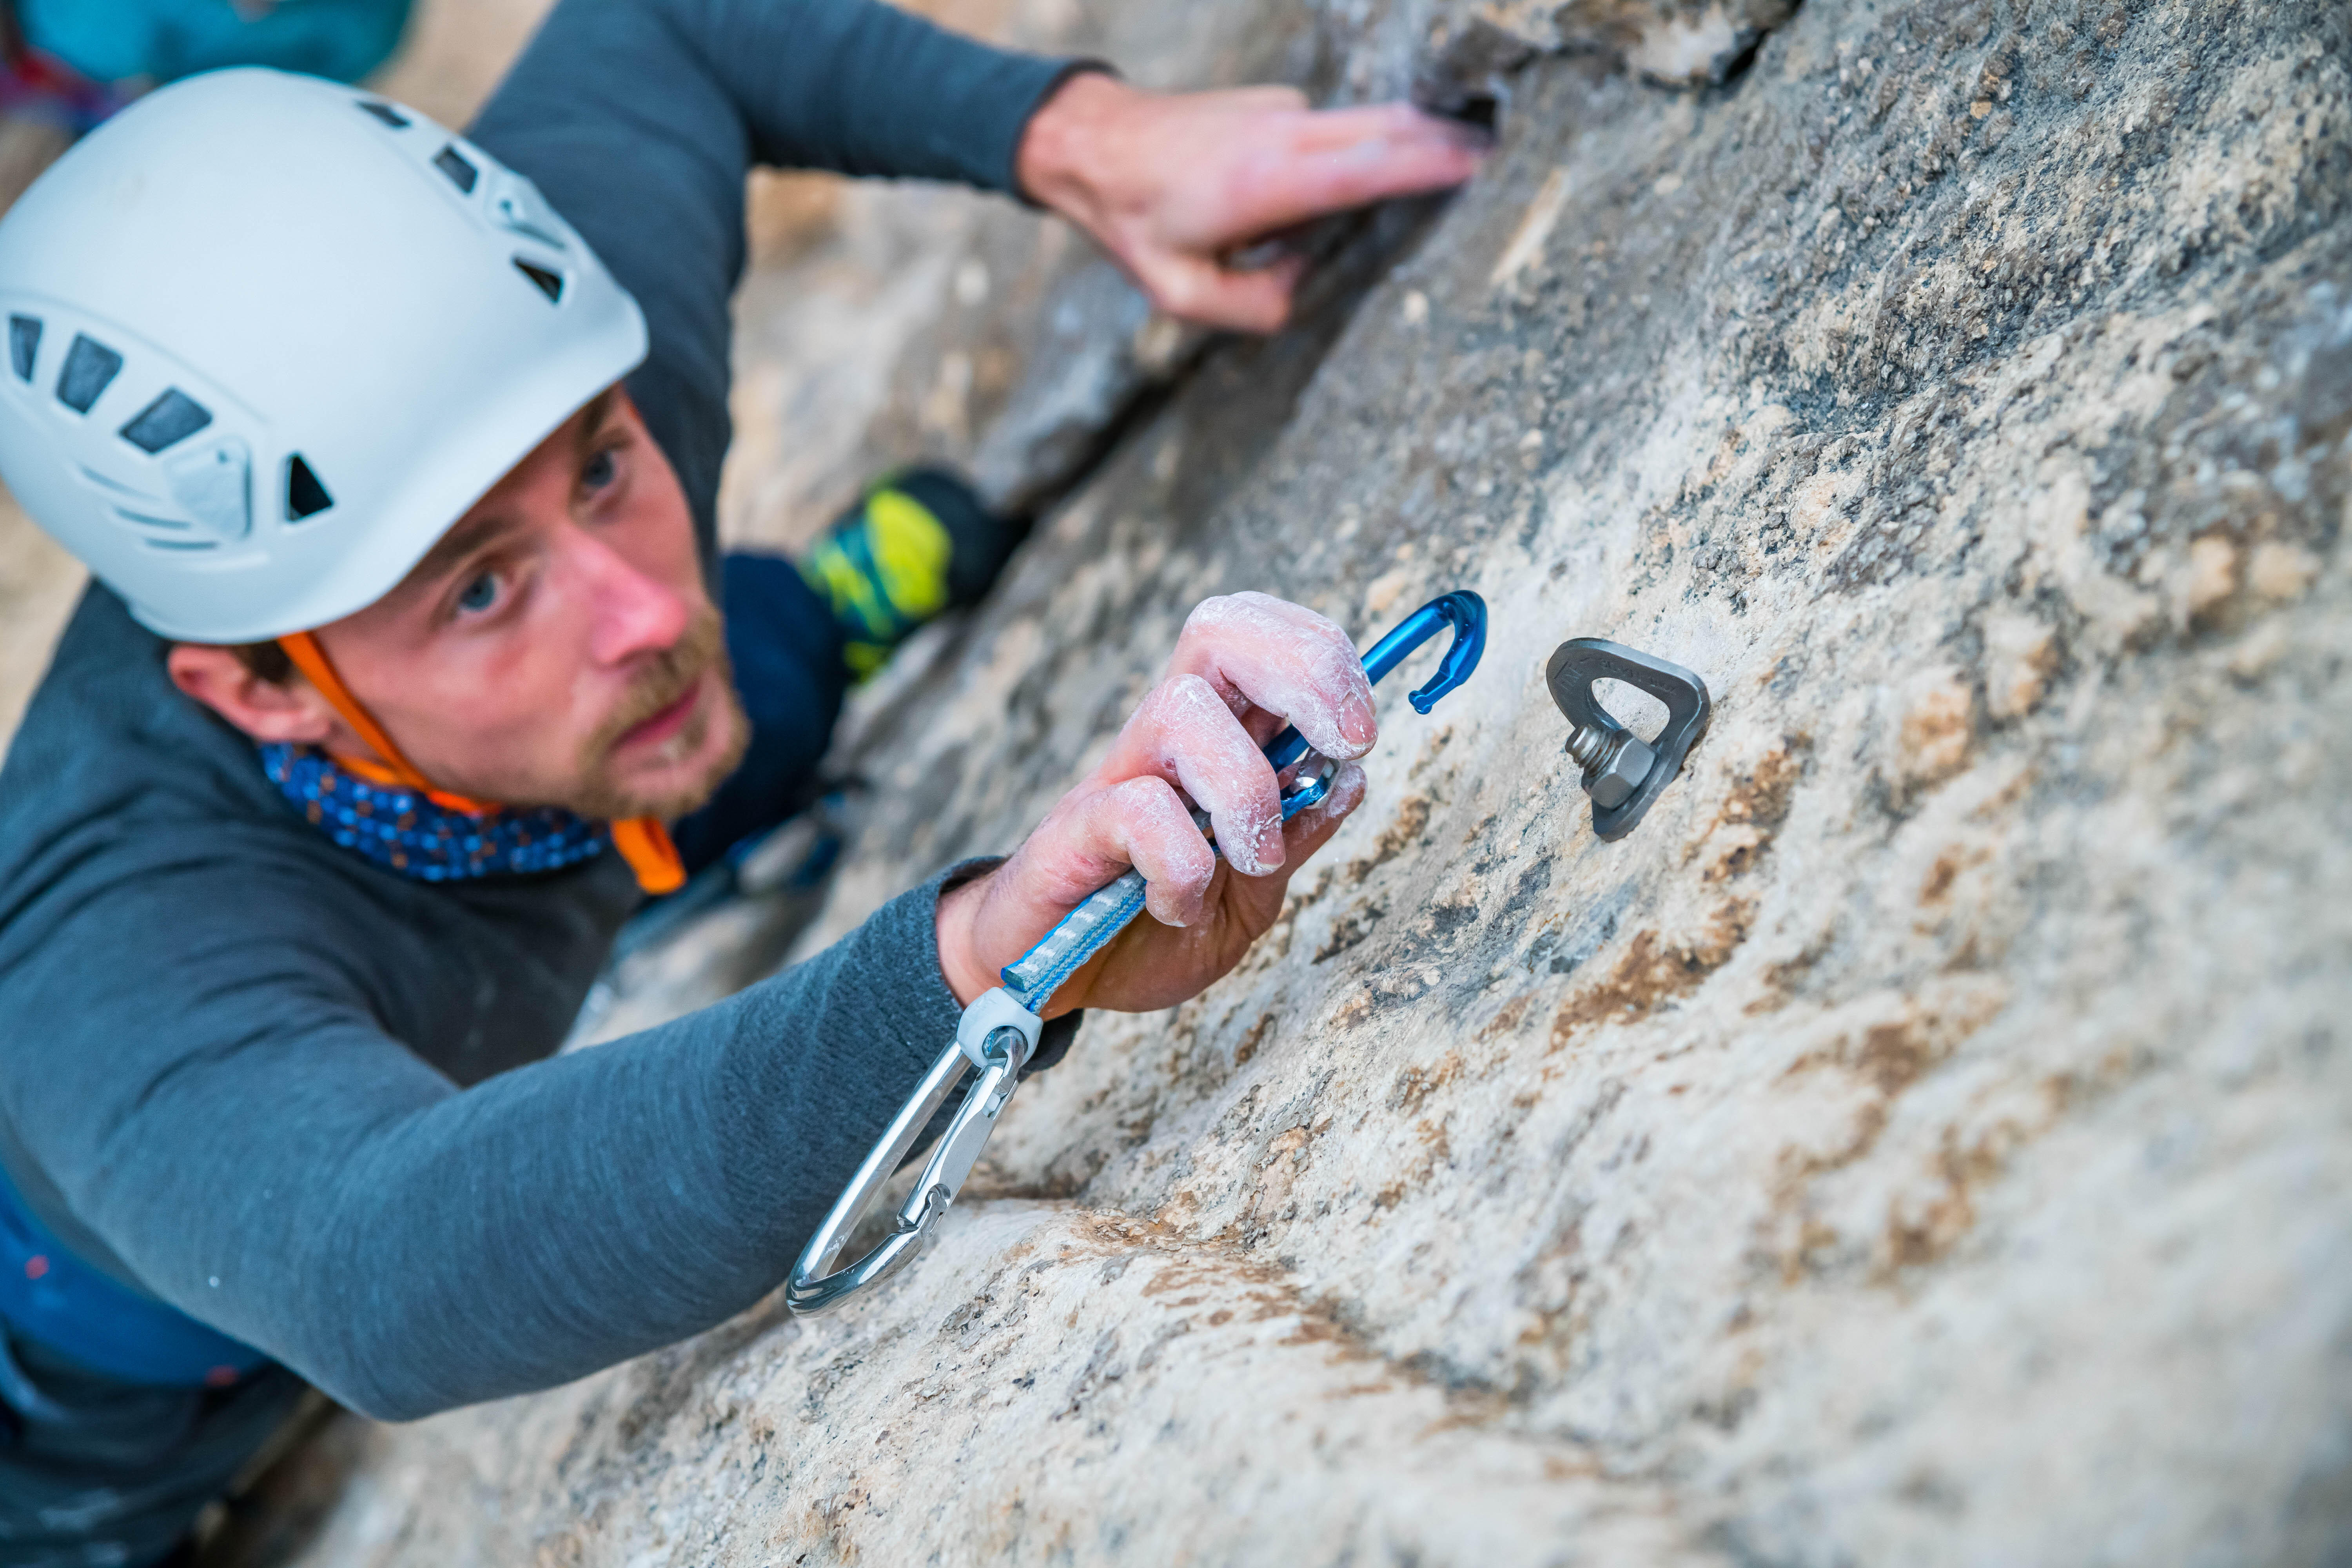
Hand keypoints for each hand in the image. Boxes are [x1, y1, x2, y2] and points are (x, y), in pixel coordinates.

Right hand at [936, 593, 1375, 1014]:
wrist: (1055, 978)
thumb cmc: (1149, 927)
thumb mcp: (1251, 894)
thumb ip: (1297, 835)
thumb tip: (1350, 777)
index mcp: (1214, 739)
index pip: (1257, 637)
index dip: (1321, 653)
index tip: (1361, 730)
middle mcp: (1164, 740)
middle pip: (1219, 631)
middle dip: (1303, 669)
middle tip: (1346, 741)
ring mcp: (1118, 777)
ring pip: (1184, 710)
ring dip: (1246, 788)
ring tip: (1251, 858)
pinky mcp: (1074, 828)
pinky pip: (1139, 811)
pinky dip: (1180, 867)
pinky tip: (1176, 905)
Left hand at [1016, 73, 1486, 332]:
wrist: (1091, 144)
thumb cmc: (1134, 221)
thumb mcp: (1180, 293)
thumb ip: (1255, 305)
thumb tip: (1307, 282)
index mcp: (1269, 182)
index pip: (1372, 165)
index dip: (1433, 164)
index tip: (1484, 166)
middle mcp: (1284, 135)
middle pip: (1389, 127)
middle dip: (1449, 140)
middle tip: (1504, 157)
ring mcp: (1282, 113)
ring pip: (1370, 120)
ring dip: (1418, 136)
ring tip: (1469, 156)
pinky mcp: (1276, 107)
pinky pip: (1338, 128)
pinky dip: (1371, 143)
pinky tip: (1391, 162)